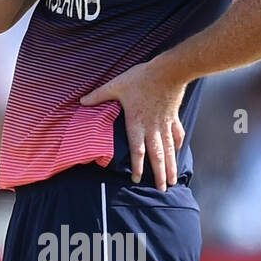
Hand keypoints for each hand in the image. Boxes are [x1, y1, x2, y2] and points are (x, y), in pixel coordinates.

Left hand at [81, 61, 186, 190]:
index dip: (137, 166)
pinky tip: (178, 152)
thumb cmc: (141, 78)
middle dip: (159, 174)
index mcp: (137, 123)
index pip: (137, 150)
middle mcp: (152, 128)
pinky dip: (178, 144)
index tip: (137, 180)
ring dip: (171, 165)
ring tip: (173, 180)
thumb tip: (82, 101)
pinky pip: (177, 134)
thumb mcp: (117, 85)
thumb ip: (99, 95)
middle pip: (157, 155)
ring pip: (169, 149)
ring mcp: (165, 124)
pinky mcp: (173, 117)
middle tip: (162, 189)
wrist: (169, 71)